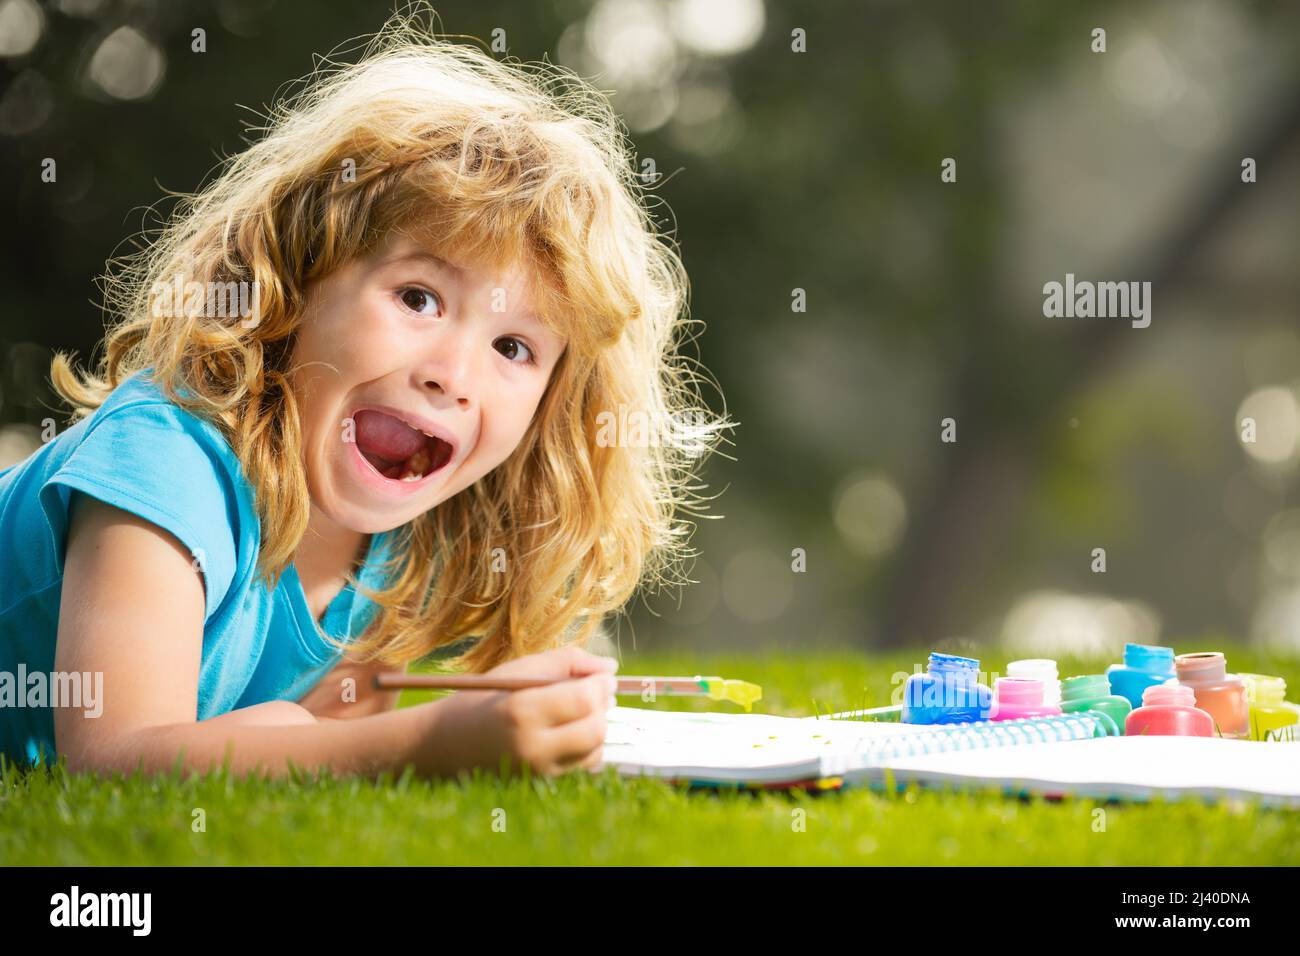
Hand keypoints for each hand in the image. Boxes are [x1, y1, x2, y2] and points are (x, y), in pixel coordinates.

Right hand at [421, 646, 618, 776]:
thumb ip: (568, 662)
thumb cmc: (485, 698)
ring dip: (597, 727)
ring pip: (593, 750)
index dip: (602, 686)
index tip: (605, 677)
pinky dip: (586, 747)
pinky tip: (573, 730)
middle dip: (603, 708)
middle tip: (599, 692)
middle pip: (595, 730)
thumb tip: (611, 669)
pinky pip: (582, 766)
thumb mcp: (521, 670)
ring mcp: (536, 771)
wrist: (444, 744)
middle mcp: (531, 746)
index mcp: (522, 711)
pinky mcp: (540, 785)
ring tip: (583, 710)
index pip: (584, 699)